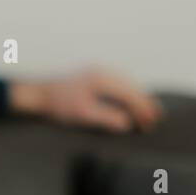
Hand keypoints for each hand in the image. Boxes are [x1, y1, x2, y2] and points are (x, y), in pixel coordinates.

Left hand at [8, 70, 163, 132]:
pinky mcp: (93, 75)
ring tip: (147, 113)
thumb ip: (106, 118)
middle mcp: (102, 71)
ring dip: (136, 98)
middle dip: (143, 103)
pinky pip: (116, 83)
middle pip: (131, 86)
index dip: (143, 108)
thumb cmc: (59, 105)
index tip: (152, 121)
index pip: (129, 94)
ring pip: (125, 83)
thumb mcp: (83, 114)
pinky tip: (129, 103)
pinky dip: (126, 93)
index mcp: (102, 79)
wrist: (39, 92)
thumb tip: (127, 124)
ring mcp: (97, 71)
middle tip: (156, 119)